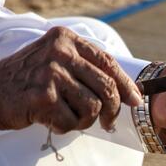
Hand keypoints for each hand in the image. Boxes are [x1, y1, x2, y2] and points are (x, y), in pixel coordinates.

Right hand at [0, 26, 140, 132]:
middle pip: (106, 87)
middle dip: (112, 110)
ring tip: (68, 118)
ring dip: (84, 120)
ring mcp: (50, 73)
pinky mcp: (42, 96)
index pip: (108, 62)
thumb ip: (87, 68)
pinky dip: (64, 127)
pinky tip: (50, 120)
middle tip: (108, 123)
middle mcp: (59, 51)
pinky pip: (71, 121)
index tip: (135, 100)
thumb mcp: (56, 61)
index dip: (126, 84)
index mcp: (66, 39)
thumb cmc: (29, 80)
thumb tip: (127, 91)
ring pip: (92, 107)